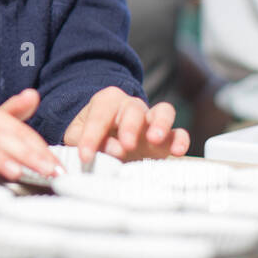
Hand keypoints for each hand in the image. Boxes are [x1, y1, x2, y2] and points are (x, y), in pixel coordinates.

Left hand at [63, 87, 189, 163]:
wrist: (105, 140)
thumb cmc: (90, 135)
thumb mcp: (76, 136)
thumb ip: (86, 141)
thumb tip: (114, 150)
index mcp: (107, 102)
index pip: (99, 114)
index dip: (91, 136)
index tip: (85, 156)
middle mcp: (131, 107)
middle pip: (134, 108)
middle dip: (130, 127)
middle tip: (127, 145)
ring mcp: (151, 121)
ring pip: (163, 111)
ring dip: (161, 125)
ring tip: (155, 139)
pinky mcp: (165, 139)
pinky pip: (178, 133)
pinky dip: (180, 140)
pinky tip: (177, 151)